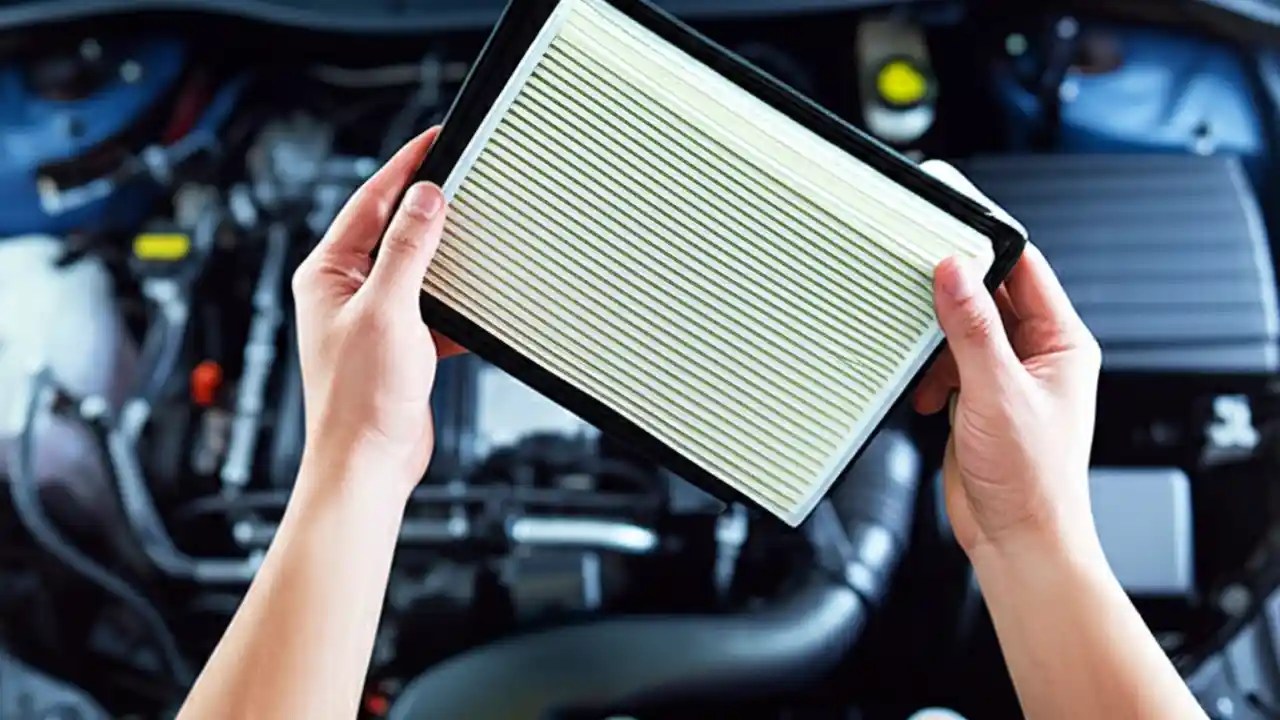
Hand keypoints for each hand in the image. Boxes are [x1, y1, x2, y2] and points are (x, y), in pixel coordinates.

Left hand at [290, 127, 462, 499]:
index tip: (436, 141)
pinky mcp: (398, 344)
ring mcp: (372, 317)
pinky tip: (478, 303)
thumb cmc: (359, 399)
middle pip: (393, 230)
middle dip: (428, 207)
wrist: (367, 465)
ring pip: (416, 269)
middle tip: (464, 178)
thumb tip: (426, 199)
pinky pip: (432, 308)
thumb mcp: (388, 312)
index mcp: (326, 273)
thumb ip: (409, 251)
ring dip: (445, 256)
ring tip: (477, 233)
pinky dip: (455, 304)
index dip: (405, 168)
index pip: (368, 201)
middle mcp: (345, 290)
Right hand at [913, 163, 1101, 557]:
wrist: (1017, 541)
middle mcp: (1038, 357)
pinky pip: (947, 366)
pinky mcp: (978, 402)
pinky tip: (924, 396)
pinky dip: (929, 375)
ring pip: (962, 333)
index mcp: (1063, 343)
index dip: (987, 248)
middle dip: (952, 300)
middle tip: (919, 293)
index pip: (1026, 271)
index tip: (948, 230)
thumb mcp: (997, 392)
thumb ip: (972, 329)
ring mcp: (1007, 379)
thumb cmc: (1032, 481)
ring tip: (927, 366)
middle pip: (989, 299)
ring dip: (937, 345)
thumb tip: (953, 271)